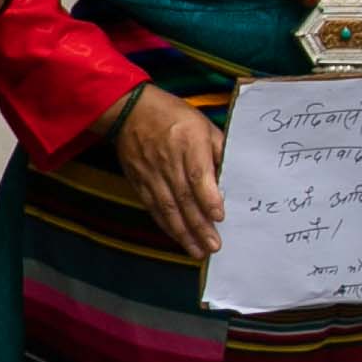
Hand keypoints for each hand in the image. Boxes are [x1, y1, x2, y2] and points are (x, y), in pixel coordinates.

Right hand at [114, 84, 226, 260]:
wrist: (130, 110)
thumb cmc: (173, 116)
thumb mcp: (203, 125)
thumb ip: (219, 150)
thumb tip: (231, 176)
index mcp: (188, 146)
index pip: (197, 176)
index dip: (208, 198)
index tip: (220, 217)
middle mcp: (168, 163)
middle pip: (184, 198)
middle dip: (199, 226)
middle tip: (213, 247)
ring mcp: (151, 174)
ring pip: (167, 208)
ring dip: (182, 232)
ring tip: (197, 251)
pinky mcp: (139, 181)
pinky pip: (152, 206)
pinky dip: (164, 224)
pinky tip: (176, 237)